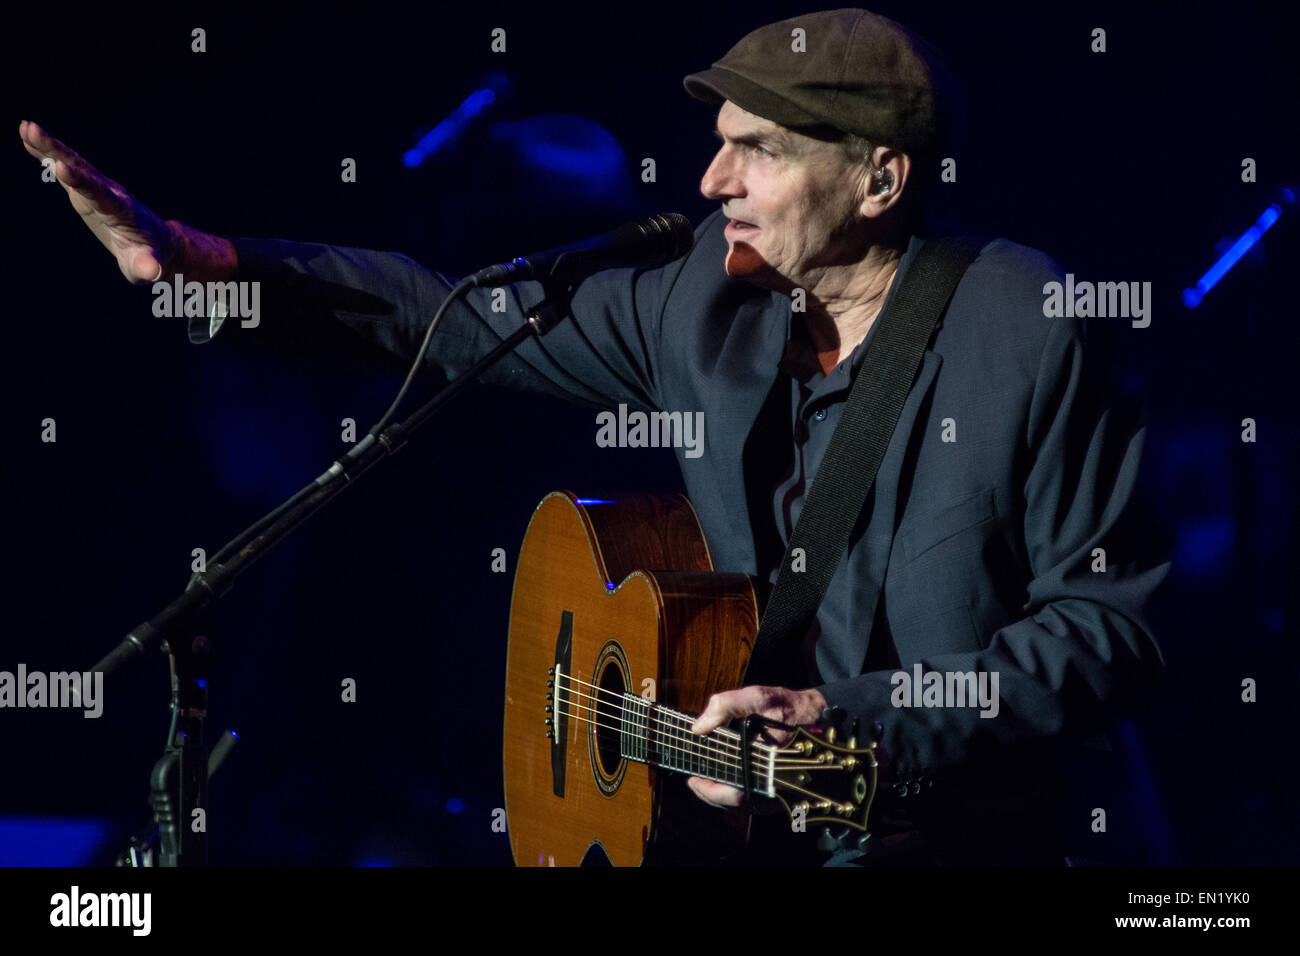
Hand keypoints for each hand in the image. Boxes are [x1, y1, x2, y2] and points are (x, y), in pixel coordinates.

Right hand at [19, 120, 234, 283]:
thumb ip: (147, 266)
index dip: (80, 181)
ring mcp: (98, 189)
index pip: (99, 193)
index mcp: (121, 211)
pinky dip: (49, 155)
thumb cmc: (150, 256)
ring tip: (26, 127)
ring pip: (74, 163)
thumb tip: (150, 272)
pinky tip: (28, 139)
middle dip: (58, 151)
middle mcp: (109, 193)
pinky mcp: (88, 190)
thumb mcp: (147, 265)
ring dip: (50, 146)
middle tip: (34, 131)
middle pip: (82, 169)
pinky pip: (68, 169)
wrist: (157, 242)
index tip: (61, 166)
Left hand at [686, 685, 827, 807]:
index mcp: (768, 773)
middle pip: (735, 801)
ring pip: (746, 801)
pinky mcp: (784, 789)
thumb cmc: (794, 709)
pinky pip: (757, 795)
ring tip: (707, 778)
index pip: (732, 794)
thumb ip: (728, 705)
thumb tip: (698, 726)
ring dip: (725, 792)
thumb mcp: (761, 698)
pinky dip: (740, 787)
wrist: (828, 717)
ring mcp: (780, 792)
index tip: (692, 780)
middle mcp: (775, 789)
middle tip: (695, 780)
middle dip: (712, 792)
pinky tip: (730, 775)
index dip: (708, 790)